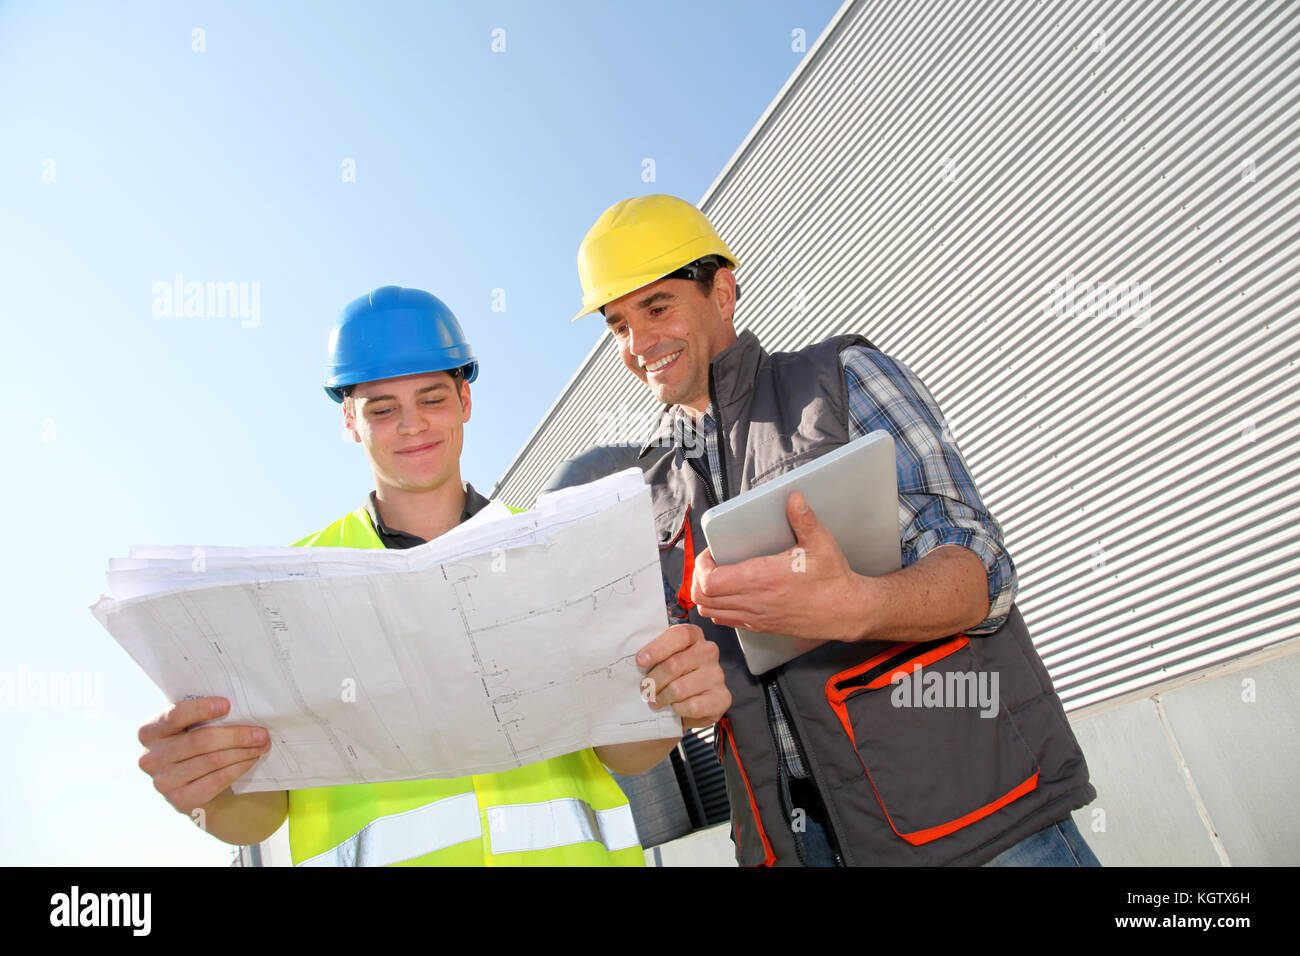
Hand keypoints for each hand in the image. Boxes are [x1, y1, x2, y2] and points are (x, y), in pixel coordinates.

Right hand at [137, 696, 270, 814]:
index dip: (201, 709)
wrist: (193, 788)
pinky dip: (239, 768)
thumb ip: (200, 716)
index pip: (175, 716)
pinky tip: (251, 759)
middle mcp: (150, 758)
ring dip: (243, 751)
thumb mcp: (189, 729)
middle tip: (261, 733)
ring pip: (212, 760)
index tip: (227, 705)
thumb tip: (240, 706)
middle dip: (236, 735)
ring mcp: (162, 783)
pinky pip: (217, 780)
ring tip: (262, 745)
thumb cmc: (194, 747)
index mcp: (149, 732)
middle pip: (200, 741)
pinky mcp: (180, 801)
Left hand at [637, 624, 729, 729]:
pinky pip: (692, 706)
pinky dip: (678, 709)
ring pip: (679, 688)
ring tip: (655, 700)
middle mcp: (709, 651)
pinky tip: (675, 707)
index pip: (679, 635)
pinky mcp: (722, 697)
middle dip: (653, 680)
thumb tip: (638, 662)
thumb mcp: (664, 659)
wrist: (692, 705)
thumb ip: (655, 655)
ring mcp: (717, 674)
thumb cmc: (673, 677)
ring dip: (662, 697)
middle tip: (644, 689)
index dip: (658, 648)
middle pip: (674, 664)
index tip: (640, 662)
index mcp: (694, 636)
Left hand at [691, 490, 870, 642]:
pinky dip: (720, 608)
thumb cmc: (833, 579)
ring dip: (707, 595)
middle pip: (703, 598)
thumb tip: (794, 497)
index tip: (712, 552)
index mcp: (761, 579)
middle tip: (711, 563)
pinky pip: (727, 621)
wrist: (846, 611)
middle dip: (699, 578)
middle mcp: (754, 601)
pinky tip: (731, 594)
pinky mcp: (762, 626)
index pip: (710, 581)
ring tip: (718, 577)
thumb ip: (804, 519)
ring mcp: (756, 617)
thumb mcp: (820, 543)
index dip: (702, 566)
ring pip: (711, 612)